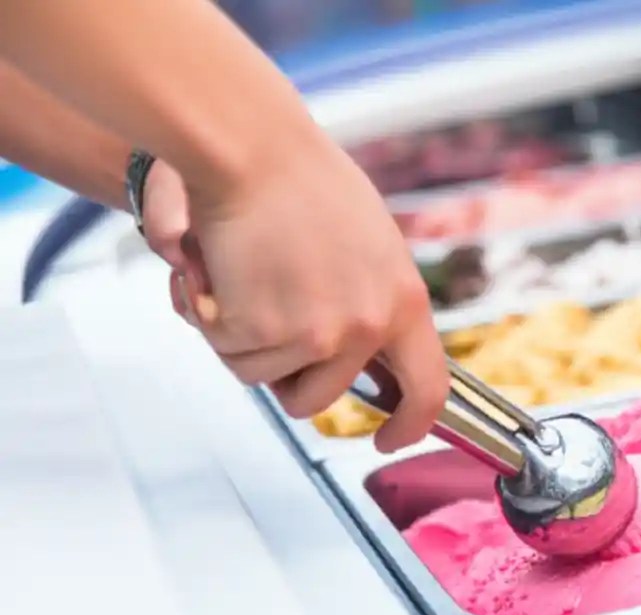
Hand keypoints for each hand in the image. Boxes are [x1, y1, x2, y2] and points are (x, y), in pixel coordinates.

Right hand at [140, 133, 447, 452]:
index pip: (429, 389)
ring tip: (245, 274)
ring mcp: (316, 333)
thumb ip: (376, 300)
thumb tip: (373, 353)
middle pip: (320, 400)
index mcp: (405, 302)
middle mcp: (367, 326)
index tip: (389, 437)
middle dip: (285, 378)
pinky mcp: (263, 330)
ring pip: (262, 375)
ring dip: (241, 336)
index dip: (409, 424)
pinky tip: (220, 268)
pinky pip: (226, 350)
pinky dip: (210, 315)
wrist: (252, 148)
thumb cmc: (303, 183)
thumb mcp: (372, 245)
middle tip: (265, 324)